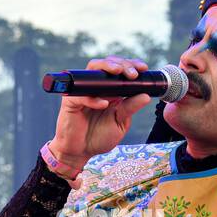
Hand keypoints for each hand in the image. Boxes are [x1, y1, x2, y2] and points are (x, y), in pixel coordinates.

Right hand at [49, 55, 153, 172]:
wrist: (80, 152)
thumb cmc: (99, 137)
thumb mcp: (120, 122)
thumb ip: (130, 108)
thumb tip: (146, 96)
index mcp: (110, 91)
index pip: (120, 69)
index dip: (131, 64)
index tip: (143, 68)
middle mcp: (96, 87)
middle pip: (107, 64)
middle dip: (122, 64)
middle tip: (133, 74)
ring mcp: (83, 92)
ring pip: (92, 69)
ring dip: (107, 68)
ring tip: (120, 73)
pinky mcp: (71, 101)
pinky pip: (81, 95)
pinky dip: (93, 98)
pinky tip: (104, 104)